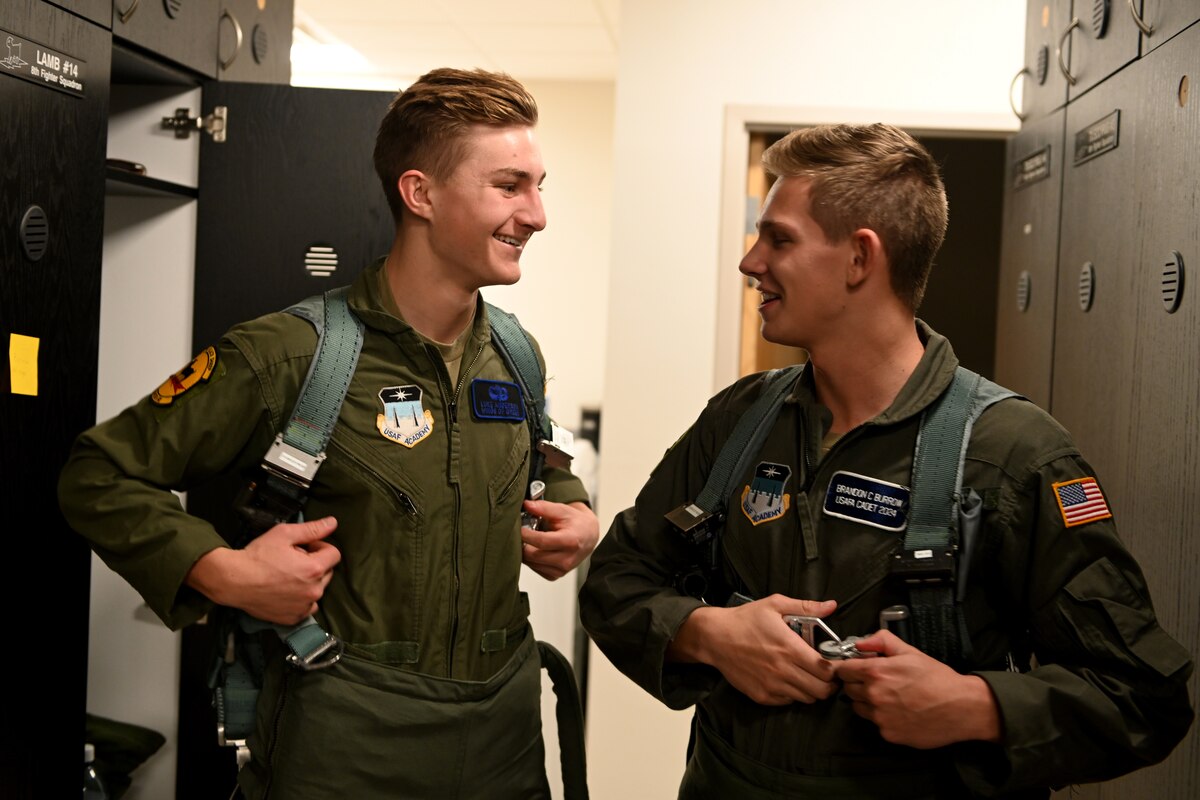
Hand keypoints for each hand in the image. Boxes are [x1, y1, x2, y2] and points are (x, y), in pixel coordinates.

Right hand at [186, 516, 341, 625]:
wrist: (234, 581)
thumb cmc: (258, 556)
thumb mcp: (284, 534)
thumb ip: (312, 529)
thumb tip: (333, 523)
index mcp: (315, 569)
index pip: (334, 554)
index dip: (320, 546)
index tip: (305, 547)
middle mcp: (314, 590)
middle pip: (327, 572)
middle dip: (315, 563)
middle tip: (293, 560)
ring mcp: (304, 606)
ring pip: (317, 590)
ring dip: (309, 582)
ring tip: (287, 576)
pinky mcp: (294, 618)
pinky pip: (307, 607)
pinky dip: (301, 599)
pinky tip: (284, 590)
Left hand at [520, 500, 598, 579]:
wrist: (588, 535)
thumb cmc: (576, 523)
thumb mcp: (562, 510)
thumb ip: (544, 507)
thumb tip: (527, 504)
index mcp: (571, 541)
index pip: (542, 542)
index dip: (526, 535)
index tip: (519, 528)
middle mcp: (567, 559)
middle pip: (533, 556)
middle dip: (522, 544)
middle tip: (520, 534)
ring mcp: (562, 570)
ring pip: (532, 564)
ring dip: (525, 552)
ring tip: (528, 540)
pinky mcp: (556, 575)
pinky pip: (535, 569)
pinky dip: (531, 560)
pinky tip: (535, 549)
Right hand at [668, 594, 839, 705]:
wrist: (715, 637)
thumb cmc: (745, 620)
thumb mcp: (774, 605)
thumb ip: (806, 607)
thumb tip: (831, 606)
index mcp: (790, 648)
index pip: (827, 671)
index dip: (835, 670)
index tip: (834, 664)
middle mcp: (783, 670)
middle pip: (821, 691)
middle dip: (828, 684)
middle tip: (825, 674)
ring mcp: (772, 685)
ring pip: (806, 699)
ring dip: (812, 690)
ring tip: (807, 677)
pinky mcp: (762, 695)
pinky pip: (788, 702)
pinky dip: (793, 694)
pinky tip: (789, 680)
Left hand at [834, 630, 1001, 747]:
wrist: (961, 707)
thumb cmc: (937, 678)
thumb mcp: (910, 652)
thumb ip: (881, 642)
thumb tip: (861, 643)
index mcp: (876, 672)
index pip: (843, 670)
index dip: (850, 668)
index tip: (856, 669)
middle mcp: (874, 695)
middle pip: (848, 690)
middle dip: (858, 684)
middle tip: (877, 683)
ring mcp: (880, 717)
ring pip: (859, 708)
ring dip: (867, 702)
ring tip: (889, 698)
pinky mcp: (888, 733)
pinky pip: (875, 724)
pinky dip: (882, 718)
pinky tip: (900, 712)